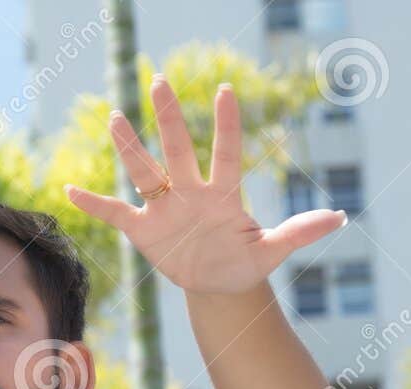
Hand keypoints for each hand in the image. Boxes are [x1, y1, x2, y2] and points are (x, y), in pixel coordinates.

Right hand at [64, 77, 344, 294]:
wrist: (219, 285)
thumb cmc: (246, 262)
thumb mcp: (273, 251)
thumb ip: (300, 232)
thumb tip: (340, 217)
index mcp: (223, 195)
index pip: (225, 153)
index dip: (226, 125)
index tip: (224, 91)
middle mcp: (191, 193)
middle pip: (178, 150)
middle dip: (169, 118)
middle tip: (159, 80)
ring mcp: (165, 209)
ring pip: (144, 171)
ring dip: (130, 146)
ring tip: (116, 116)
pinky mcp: (145, 230)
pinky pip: (115, 213)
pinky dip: (93, 204)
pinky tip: (70, 191)